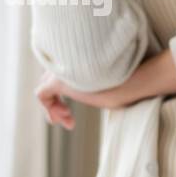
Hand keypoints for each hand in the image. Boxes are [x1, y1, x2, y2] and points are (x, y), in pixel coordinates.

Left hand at [34, 51, 175, 128]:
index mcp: (82, 55)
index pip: (65, 69)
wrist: (133, 79)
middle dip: (59, 100)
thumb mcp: (113, 81)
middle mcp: (69, 59)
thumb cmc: (132, 81)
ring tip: (67, 121)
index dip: (67, 90)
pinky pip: (42, 95)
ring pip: (46, 86)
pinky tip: (63, 120)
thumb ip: (99, 82)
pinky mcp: (57, 81)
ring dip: (55, 107)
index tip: (77, 108)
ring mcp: (62, 69)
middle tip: (70, 118)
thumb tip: (106, 90)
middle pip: (52, 78)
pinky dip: (49, 109)